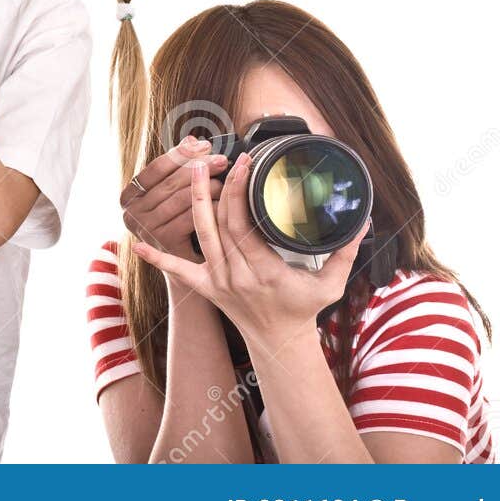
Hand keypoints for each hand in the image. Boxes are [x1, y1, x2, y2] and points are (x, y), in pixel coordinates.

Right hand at [121, 135, 229, 257]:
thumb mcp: (172, 194)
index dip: (180, 154)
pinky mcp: (165, 243)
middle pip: (170, 183)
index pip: (154, 169)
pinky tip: (225, 199)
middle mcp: (132, 213)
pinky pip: (191, 218)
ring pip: (182, 199)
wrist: (186, 267)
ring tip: (227, 178)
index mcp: (129, 197)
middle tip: (221, 159)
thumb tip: (193, 139)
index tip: (203, 145)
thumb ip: (178, 168)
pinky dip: (210, 207)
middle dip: (198, 167)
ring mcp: (147, 230)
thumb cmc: (179, 223)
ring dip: (207, 186)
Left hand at [131, 155, 368, 345]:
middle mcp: (237, 275)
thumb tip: (363, 220)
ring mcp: (217, 282)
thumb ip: (345, 252)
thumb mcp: (331, 284)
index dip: (241, 191)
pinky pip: (177, 271)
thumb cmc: (304, 310)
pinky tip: (137, 242)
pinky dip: (158, 257)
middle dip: (217, 187)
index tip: (245, 163)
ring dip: (193, 202)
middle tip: (215, 157)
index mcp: (265, 271)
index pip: (245, 223)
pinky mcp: (205, 288)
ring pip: (200, 236)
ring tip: (189, 170)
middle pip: (220, 224)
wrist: (280, 343)